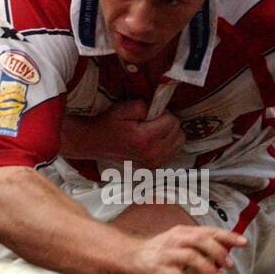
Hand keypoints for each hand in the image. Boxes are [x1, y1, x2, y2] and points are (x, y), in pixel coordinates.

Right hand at [62, 101, 183, 166]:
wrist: (96, 143)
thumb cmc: (109, 124)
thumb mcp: (123, 108)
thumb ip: (143, 106)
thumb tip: (159, 109)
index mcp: (145, 139)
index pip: (173, 121)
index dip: (164, 113)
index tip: (152, 113)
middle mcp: (151, 154)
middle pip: (178, 133)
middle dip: (169, 123)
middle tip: (153, 122)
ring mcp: (153, 163)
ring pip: (179, 143)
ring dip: (170, 134)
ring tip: (154, 131)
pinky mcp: (152, 167)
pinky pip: (172, 152)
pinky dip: (166, 144)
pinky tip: (153, 141)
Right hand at [133, 224, 246, 273]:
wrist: (129, 258)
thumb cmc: (161, 252)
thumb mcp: (180, 243)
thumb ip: (200, 246)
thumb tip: (226, 249)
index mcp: (183, 232)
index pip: (209, 231)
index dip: (227, 236)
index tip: (243, 242)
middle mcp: (175, 239)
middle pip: (200, 241)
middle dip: (218, 252)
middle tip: (229, 265)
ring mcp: (165, 254)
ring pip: (190, 257)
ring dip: (208, 269)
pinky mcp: (157, 268)